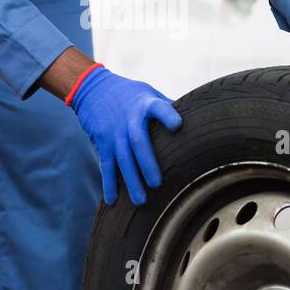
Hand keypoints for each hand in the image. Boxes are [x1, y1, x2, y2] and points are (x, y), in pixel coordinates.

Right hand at [67, 63, 182, 204]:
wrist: (93, 87)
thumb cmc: (130, 94)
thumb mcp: (149, 93)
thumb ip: (168, 107)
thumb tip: (197, 119)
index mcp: (146, 104)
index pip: (158, 108)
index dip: (167, 116)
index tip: (177, 125)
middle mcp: (129, 119)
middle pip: (138, 142)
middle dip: (146, 164)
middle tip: (157, 185)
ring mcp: (114, 132)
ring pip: (123, 159)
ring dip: (131, 181)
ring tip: (141, 202)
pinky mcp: (102, 141)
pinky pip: (106, 165)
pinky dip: (108, 183)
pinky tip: (112, 200)